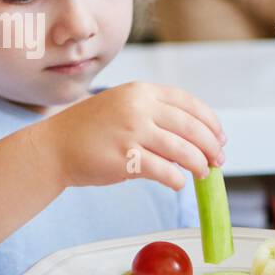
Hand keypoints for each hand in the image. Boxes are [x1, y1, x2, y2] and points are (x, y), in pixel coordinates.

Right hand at [35, 82, 225, 190]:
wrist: (54, 146)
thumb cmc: (92, 130)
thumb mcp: (124, 108)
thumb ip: (156, 115)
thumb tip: (197, 139)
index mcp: (141, 91)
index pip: (189, 103)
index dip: (210, 122)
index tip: (221, 137)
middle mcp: (138, 107)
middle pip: (191, 127)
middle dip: (211, 146)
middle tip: (219, 160)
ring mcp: (131, 132)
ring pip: (182, 150)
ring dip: (199, 164)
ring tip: (203, 173)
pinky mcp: (124, 158)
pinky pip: (164, 171)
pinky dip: (177, 179)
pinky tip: (179, 183)